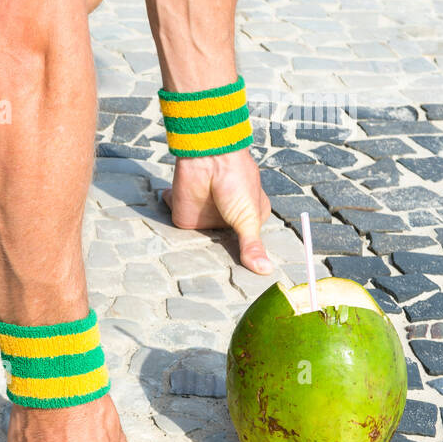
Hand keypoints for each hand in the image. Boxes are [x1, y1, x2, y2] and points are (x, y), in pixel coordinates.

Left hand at [164, 150, 272, 274]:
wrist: (209, 156)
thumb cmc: (237, 181)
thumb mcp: (249, 217)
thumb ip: (251, 245)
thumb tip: (266, 270)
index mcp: (248, 218)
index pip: (244, 245)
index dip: (240, 259)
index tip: (240, 280)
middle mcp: (225, 219)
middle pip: (221, 247)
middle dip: (217, 259)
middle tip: (214, 284)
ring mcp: (205, 218)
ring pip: (200, 243)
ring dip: (196, 250)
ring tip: (196, 272)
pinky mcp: (184, 217)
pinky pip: (178, 234)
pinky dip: (176, 237)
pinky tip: (176, 251)